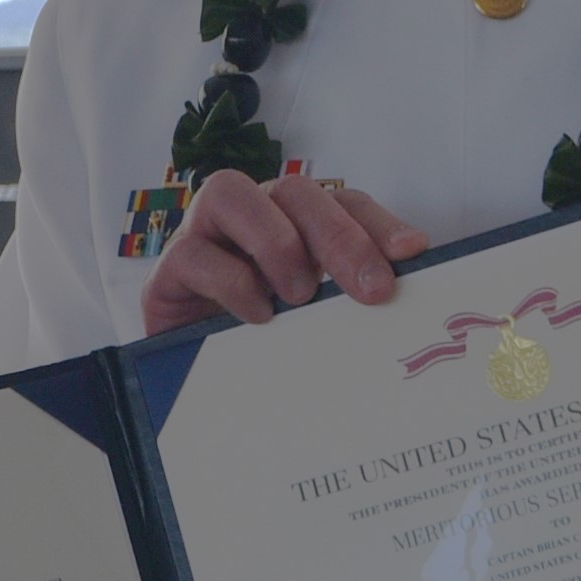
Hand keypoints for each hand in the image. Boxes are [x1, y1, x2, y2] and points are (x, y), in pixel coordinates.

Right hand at [139, 171, 426, 333]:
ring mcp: (203, 235)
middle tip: (372, 290)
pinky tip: (257, 316)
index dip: (379, 224)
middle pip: (295, 191)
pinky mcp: (168, 271)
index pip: (343, 203)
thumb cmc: (264, 349)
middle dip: (339, 235)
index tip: (412, 254)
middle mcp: (251, 218)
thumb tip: (405, 301)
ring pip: (231, 192)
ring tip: (300, 296)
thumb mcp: (317, 323)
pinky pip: (193, 253)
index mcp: (295, 226)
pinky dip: (231, 281)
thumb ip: (351, 303)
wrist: (191, 389)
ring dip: (276, 241)